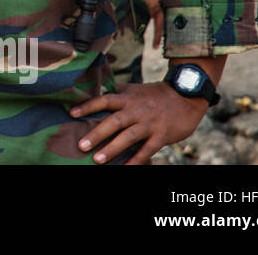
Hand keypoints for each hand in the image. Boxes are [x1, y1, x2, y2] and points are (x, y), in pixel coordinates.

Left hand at [72, 56, 224, 164]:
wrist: (187, 95)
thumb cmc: (155, 94)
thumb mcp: (134, 90)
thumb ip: (117, 94)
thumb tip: (94, 93)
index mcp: (127, 98)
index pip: (104, 100)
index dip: (87, 106)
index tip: (71, 114)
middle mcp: (136, 110)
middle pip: (114, 121)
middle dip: (97, 134)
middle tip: (81, 146)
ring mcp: (150, 123)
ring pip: (129, 137)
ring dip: (113, 149)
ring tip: (97, 160)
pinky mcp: (162, 135)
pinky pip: (148, 149)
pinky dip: (137, 160)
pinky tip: (125, 168)